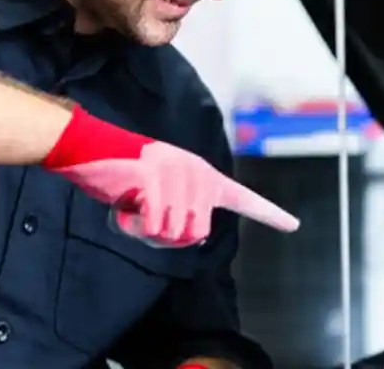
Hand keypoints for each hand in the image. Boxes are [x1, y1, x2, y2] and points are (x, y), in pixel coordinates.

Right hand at [42, 105, 299, 246]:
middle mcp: (197, 173)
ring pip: (175, 234)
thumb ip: (180, 209)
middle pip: (195, 234)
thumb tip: (191, 235)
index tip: (293, 225)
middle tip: (143, 215)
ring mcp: (178, 175)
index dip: (268, 214)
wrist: (90, 147)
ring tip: (134, 206)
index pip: (243, 198)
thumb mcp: (159, 190)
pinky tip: (123, 205)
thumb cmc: (121, 174)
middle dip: (166, 235)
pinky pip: (153, 227)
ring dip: (148, 231)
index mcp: (202, 174)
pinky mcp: (157, 180)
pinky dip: (132, 226)